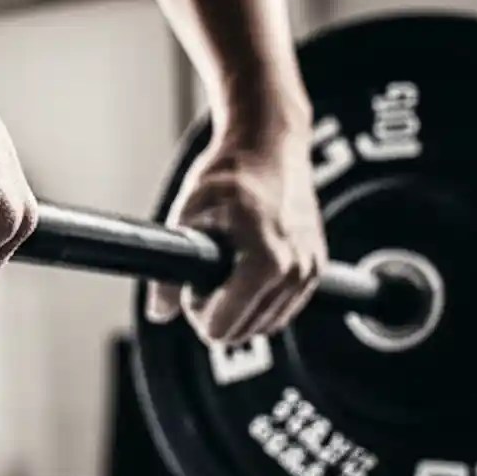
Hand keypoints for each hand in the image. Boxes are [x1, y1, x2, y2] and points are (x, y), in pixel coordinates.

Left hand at [151, 121, 326, 344]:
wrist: (269, 143)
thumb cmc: (230, 172)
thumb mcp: (188, 216)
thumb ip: (168, 271)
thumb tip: (159, 311)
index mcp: (266, 262)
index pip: (221, 328)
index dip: (197, 307)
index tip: (194, 278)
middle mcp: (296, 272)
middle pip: (243, 332)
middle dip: (218, 309)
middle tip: (208, 270)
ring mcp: (310, 271)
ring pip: (264, 326)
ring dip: (240, 307)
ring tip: (226, 266)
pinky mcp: (317, 268)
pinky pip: (282, 309)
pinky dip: (260, 301)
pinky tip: (245, 269)